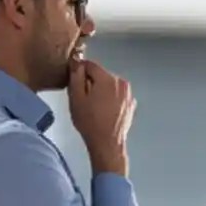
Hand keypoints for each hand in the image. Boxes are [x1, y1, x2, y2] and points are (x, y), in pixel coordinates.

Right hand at [68, 59, 135, 176]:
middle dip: (91, 82)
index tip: (74, 82)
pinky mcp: (131, 104)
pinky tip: (103, 111)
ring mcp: (128, 94)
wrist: (107, 143)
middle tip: (83, 98)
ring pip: (109, 84)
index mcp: (108, 79)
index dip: (79, 71)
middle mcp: (122, 83)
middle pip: (101, 74)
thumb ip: (75, 76)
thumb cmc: (90, 122)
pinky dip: (110, 99)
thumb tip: (76, 62)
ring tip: (94, 107)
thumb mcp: (75, 97)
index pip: (90, 64)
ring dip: (101, 90)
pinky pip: (116, 95)